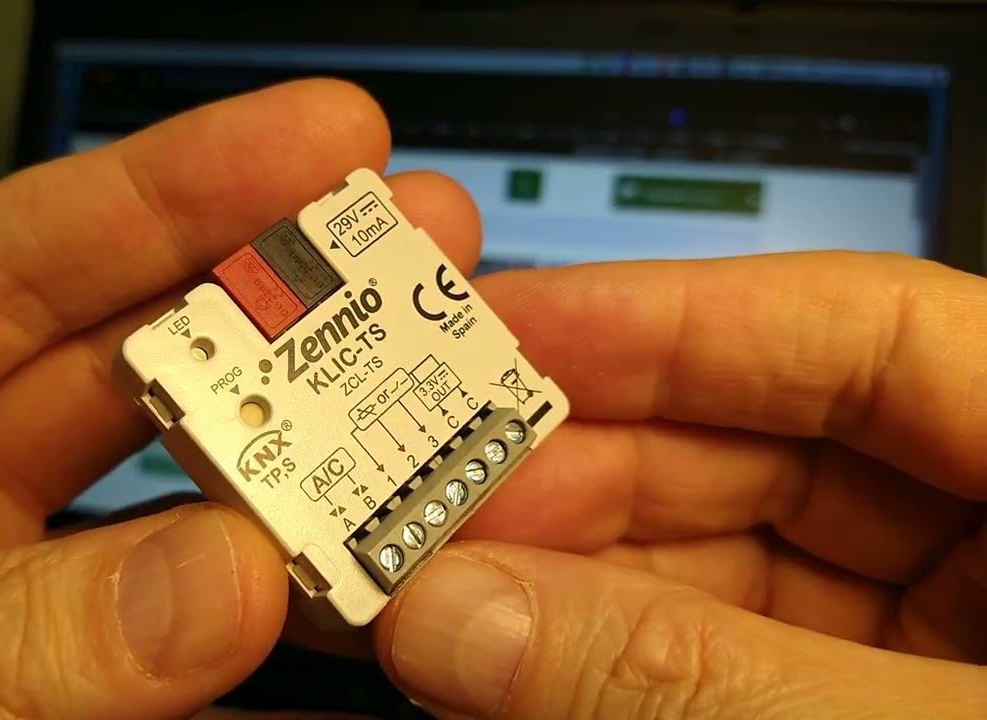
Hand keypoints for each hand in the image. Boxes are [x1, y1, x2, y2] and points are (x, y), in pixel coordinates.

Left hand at [0, 80, 480, 718]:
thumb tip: (219, 587)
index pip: (14, 263)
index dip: (178, 189)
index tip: (317, 144)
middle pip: (134, 379)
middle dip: (282, 318)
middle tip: (412, 272)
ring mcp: (1, 627)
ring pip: (186, 533)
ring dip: (309, 498)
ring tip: (428, 451)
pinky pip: (188, 689)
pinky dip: (283, 681)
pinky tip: (372, 647)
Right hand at [374, 252, 986, 717]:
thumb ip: (692, 673)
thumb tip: (463, 620)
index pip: (863, 333)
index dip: (668, 318)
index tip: (505, 335)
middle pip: (750, 455)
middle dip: (572, 476)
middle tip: (424, 498)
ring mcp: (921, 654)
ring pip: (703, 572)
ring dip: (555, 583)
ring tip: (427, 588)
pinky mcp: (848, 717)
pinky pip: (705, 670)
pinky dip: (596, 667)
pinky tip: (496, 657)